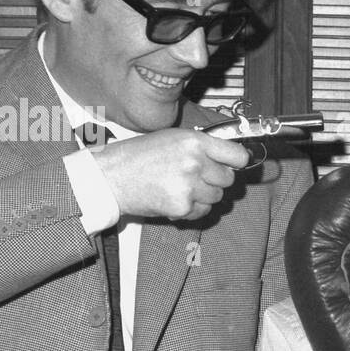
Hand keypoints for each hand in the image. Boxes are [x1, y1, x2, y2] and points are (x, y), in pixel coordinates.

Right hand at [91, 128, 248, 221]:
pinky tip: (175, 198)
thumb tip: (229, 157)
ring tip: (181, 187)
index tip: (234, 164)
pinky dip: (193, 209)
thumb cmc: (139, 156)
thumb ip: (202, 146)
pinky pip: (202, 212)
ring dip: (204, 196)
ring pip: (216, 197)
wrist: (112, 176)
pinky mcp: (182, 207)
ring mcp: (189, 186)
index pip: (237, 155)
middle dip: (216, 180)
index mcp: (194, 141)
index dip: (238, 161)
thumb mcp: (172, 138)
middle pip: (228, 179)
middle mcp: (194, 162)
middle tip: (196, 177)